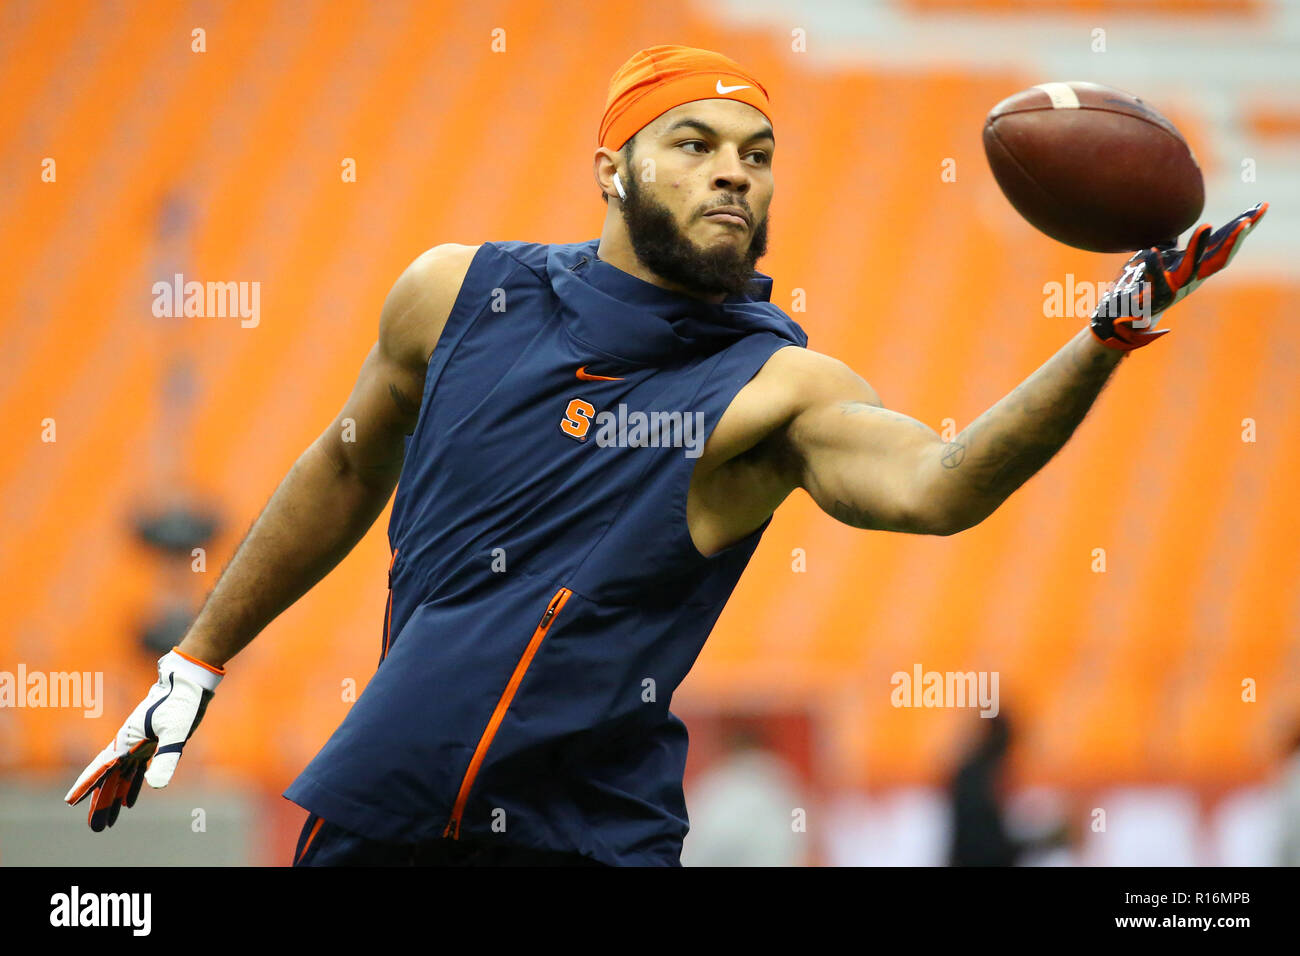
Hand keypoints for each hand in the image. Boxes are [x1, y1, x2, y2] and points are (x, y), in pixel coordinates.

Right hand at [64, 648, 223, 830]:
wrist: (189, 682)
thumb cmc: (180, 701)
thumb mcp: (176, 729)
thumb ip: (166, 756)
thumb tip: (157, 785)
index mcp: (127, 740)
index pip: (102, 768)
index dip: (86, 785)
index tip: (71, 802)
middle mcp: (129, 744)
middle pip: (110, 779)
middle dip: (101, 803)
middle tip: (95, 828)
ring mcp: (140, 744)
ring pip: (122, 777)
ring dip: (116, 798)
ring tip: (110, 822)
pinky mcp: (153, 743)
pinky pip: (137, 770)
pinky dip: (133, 786)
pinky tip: (131, 801)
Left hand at [1089, 202, 1267, 350]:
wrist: (1120, 318)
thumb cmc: (1140, 284)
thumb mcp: (1159, 259)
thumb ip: (1169, 244)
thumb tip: (1175, 228)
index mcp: (1195, 267)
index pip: (1222, 244)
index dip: (1241, 227)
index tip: (1261, 207)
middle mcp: (1190, 279)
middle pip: (1219, 258)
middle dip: (1234, 240)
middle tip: (1248, 220)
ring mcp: (1173, 290)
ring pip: (1192, 269)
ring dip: (1199, 247)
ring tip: (1206, 226)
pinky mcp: (1153, 299)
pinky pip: (1156, 281)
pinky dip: (1154, 266)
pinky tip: (1152, 250)